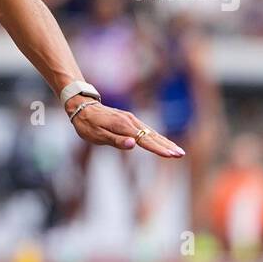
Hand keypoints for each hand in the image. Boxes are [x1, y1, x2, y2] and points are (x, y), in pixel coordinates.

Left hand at [67, 99, 184, 158]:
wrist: (82, 106)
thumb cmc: (87, 124)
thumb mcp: (96, 135)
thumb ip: (115, 140)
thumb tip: (133, 144)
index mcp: (123, 126)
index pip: (145, 140)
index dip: (159, 149)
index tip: (171, 155)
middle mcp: (130, 121)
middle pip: (152, 136)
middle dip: (167, 146)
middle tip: (181, 155)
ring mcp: (131, 119)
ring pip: (152, 132)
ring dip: (165, 142)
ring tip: (177, 151)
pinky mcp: (130, 119)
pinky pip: (146, 129)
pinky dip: (157, 137)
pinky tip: (162, 142)